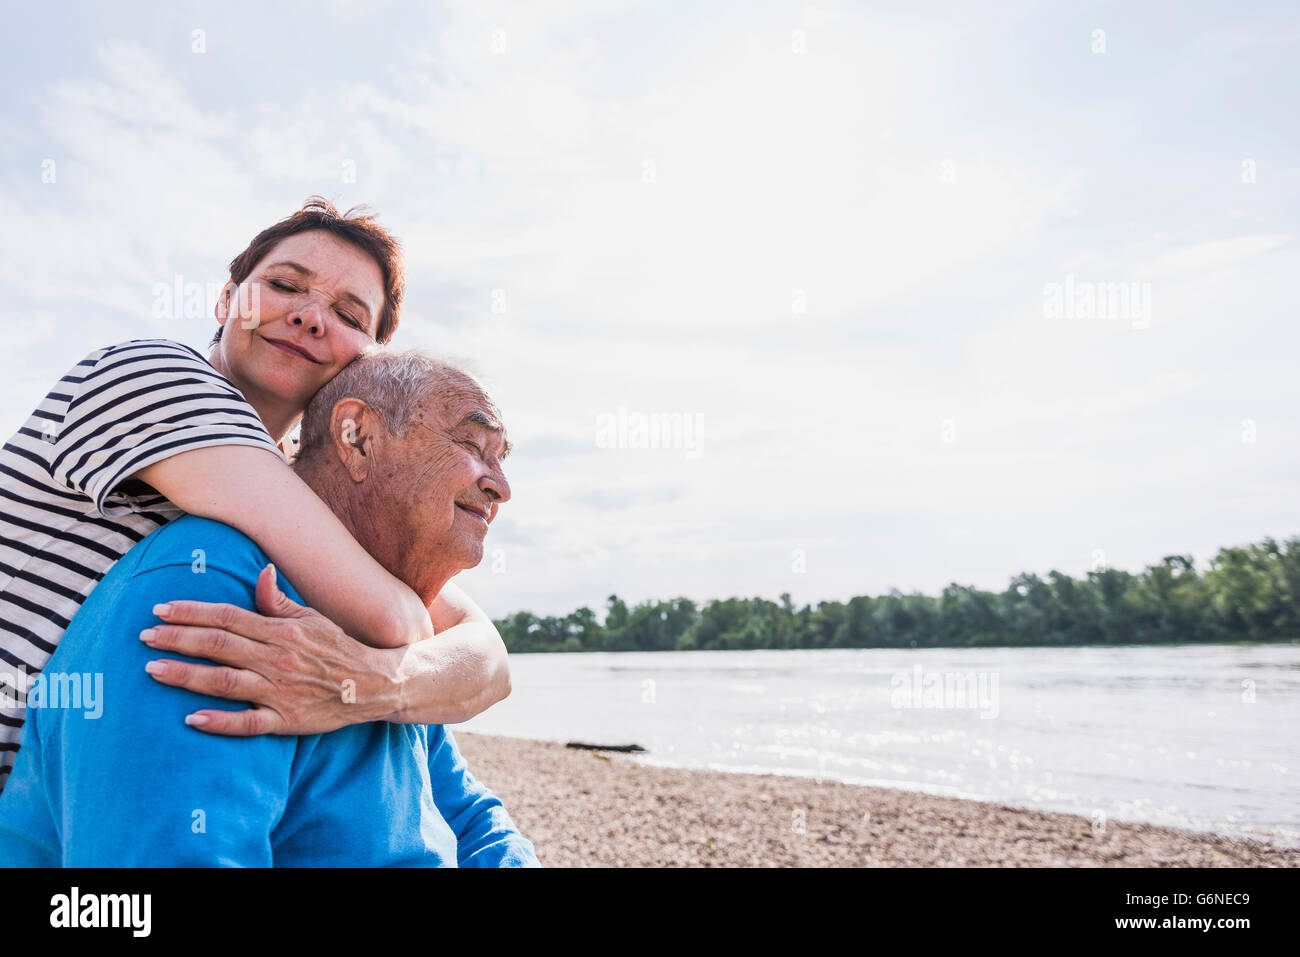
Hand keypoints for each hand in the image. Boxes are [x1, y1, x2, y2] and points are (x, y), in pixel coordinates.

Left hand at [140, 564, 399, 734]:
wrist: (375, 684)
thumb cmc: (339, 649)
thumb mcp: (313, 618)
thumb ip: (281, 601)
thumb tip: (260, 573)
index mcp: (281, 631)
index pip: (228, 617)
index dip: (191, 612)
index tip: (159, 610)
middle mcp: (277, 659)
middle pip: (218, 646)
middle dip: (177, 639)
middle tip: (143, 637)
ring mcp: (280, 691)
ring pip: (225, 682)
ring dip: (187, 675)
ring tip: (153, 670)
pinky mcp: (287, 720)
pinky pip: (249, 723)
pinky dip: (220, 722)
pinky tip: (191, 719)